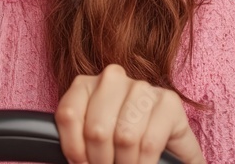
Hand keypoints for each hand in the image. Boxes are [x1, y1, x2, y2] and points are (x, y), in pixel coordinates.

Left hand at [54, 63, 204, 163]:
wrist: (167, 148)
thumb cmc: (124, 143)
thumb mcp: (93, 139)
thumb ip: (76, 141)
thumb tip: (67, 157)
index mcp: (85, 84)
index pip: (68, 114)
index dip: (74, 148)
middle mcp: (112, 78)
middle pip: (96, 129)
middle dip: (100, 160)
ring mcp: (142, 87)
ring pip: (124, 136)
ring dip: (123, 163)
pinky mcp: (168, 102)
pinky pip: (149, 142)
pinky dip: (143, 163)